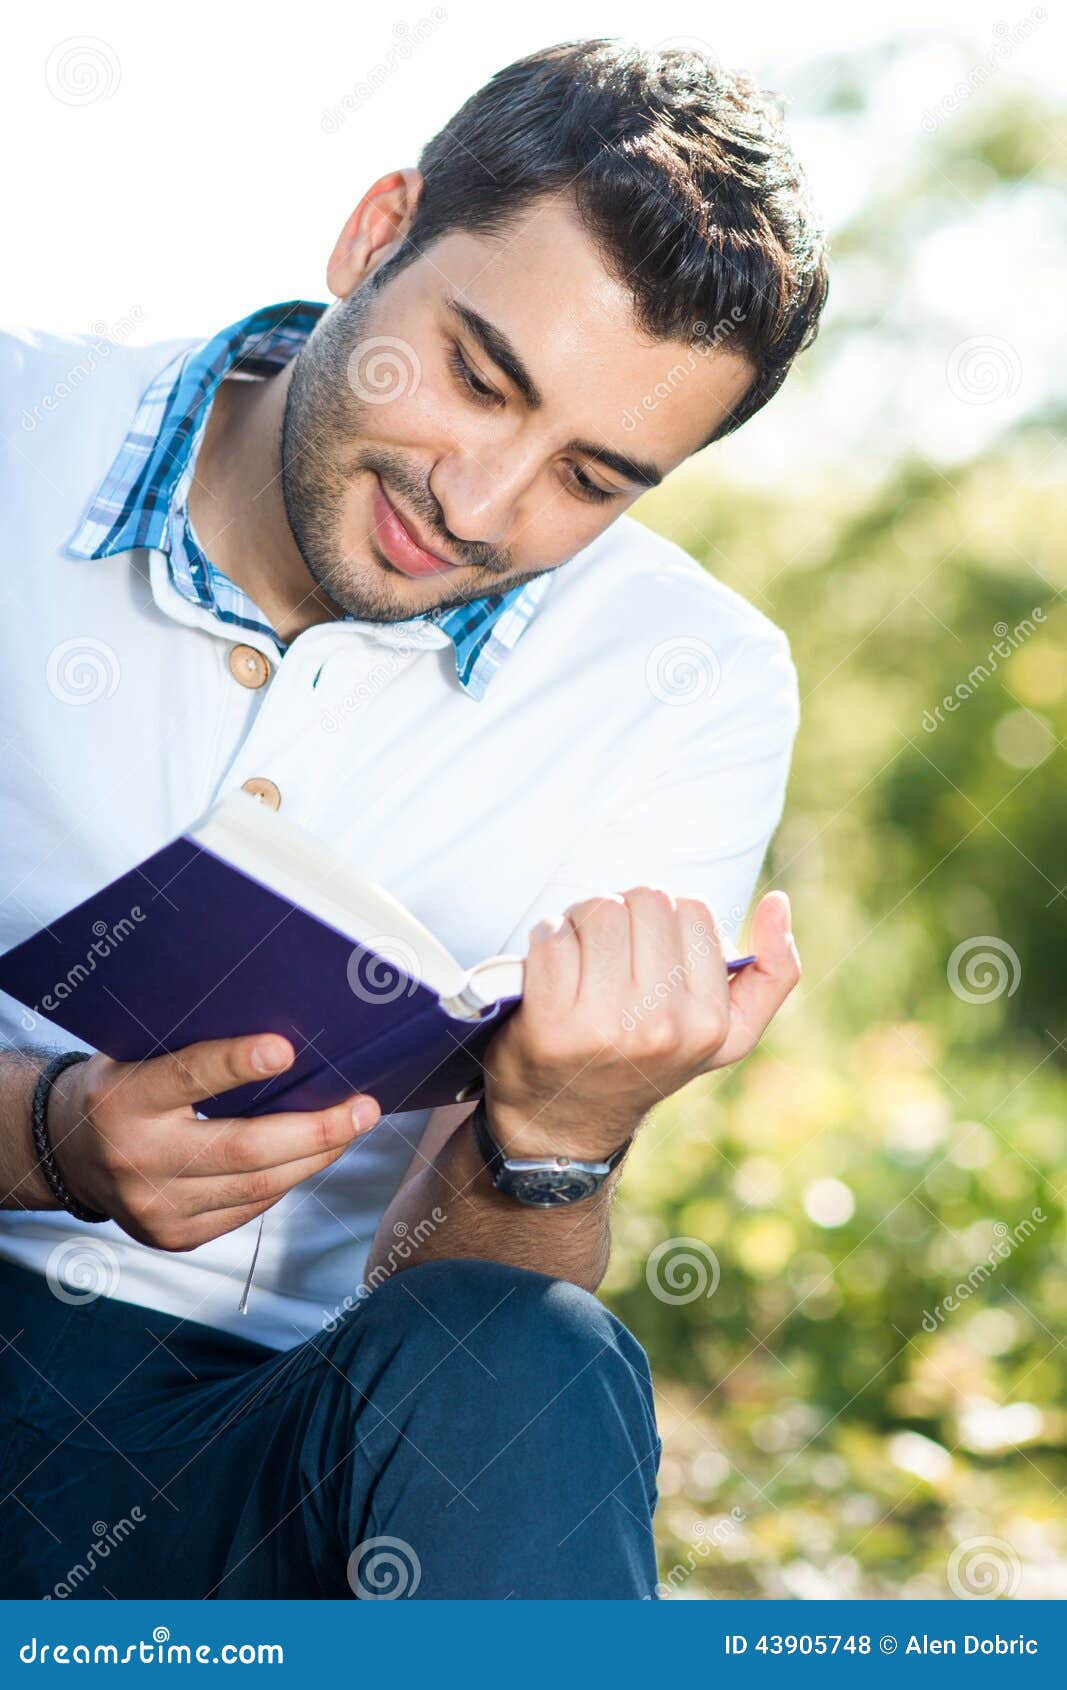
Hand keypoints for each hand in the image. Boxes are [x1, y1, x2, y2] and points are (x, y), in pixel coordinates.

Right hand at [47, 1034, 379, 1250]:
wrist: (71, 1153)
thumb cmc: (123, 1085)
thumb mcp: (138, 1052)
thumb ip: (192, 1043)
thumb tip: (283, 1024)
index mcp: (122, 1100)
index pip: (186, 1078)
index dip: (236, 1063)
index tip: (286, 1049)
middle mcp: (135, 1159)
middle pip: (241, 1150)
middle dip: (313, 1130)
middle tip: (362, 1108)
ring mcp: (155, 1208)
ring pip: (256, 1187)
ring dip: (315, 1157)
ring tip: (354, 1127)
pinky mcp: (175, 1237)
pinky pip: (249, 1209)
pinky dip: (288, 1180)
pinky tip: (314, 1155)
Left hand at [483, 889, 799, 1159]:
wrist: (570, 1120)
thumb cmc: (648, 1061)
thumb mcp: (727, 1034)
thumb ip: (770, 973)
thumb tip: (778, 902)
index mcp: (710, 1022)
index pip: (694, 909)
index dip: (667, 920)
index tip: (650, 951)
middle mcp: (662, 1025)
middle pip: (647, 900)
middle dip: (625, 912)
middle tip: (611, 950)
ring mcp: (605, 1024)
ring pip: (600, 909)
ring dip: (584, 919)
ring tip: (582, 953)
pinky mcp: (551, 1020)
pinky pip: (552, 934)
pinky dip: (546, 937)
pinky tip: (551, 966)